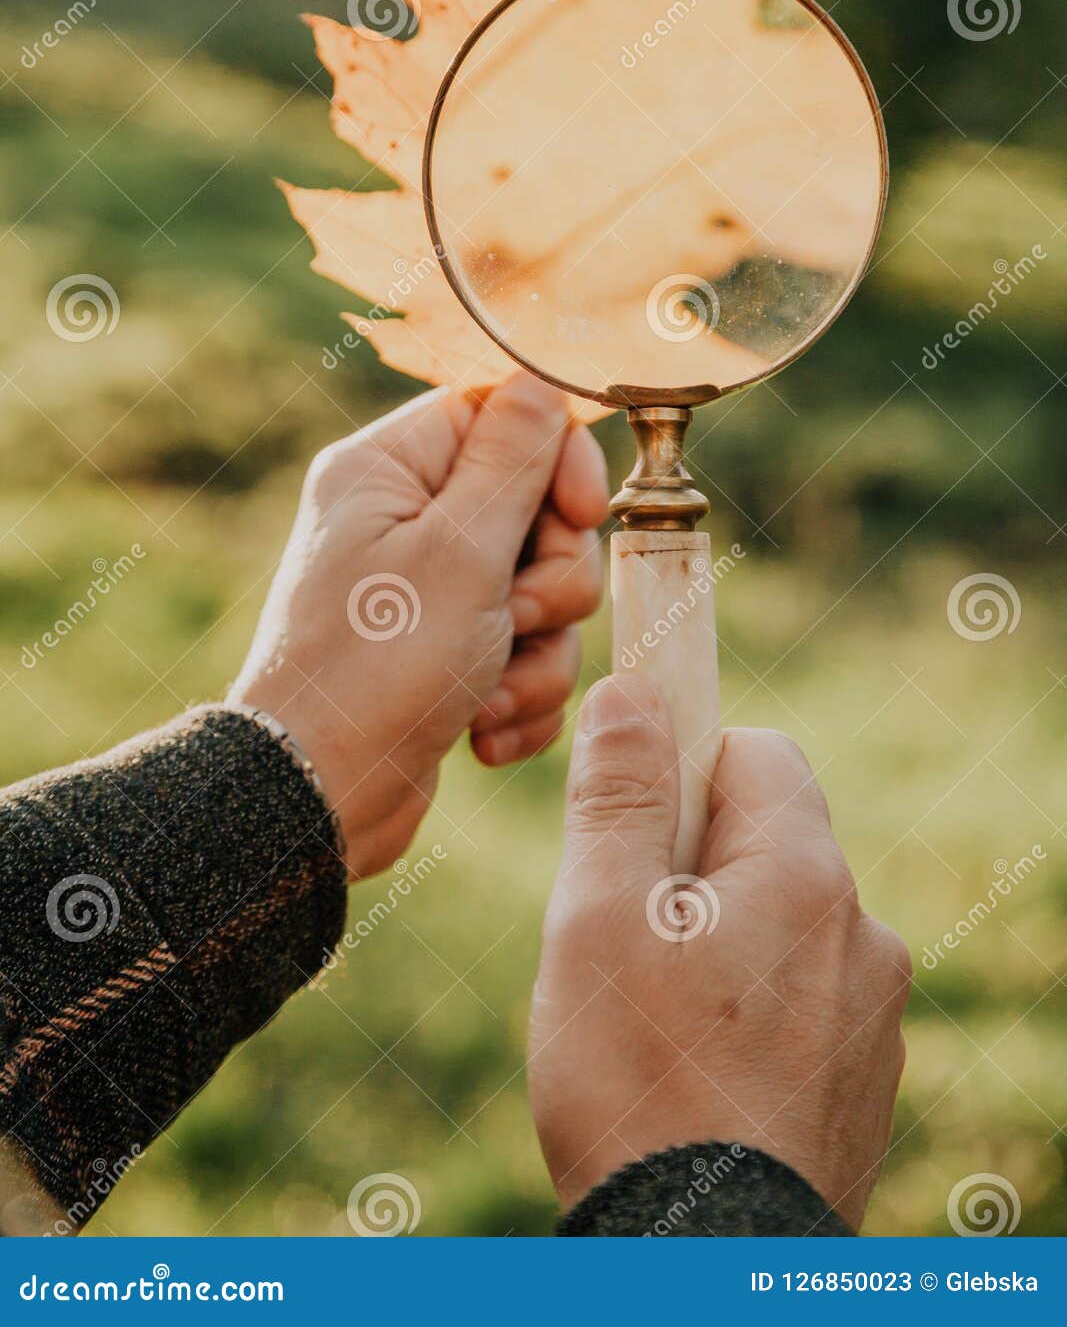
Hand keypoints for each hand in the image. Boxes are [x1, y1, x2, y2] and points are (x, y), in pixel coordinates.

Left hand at [229, 375, 607, 876]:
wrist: (318, 795)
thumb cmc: (379, 665)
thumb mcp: (461, 550)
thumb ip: (514, 459)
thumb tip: (540, 377)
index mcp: (389, 468)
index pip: (505, 415)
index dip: (560, 462)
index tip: (581, 512)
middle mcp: (402, 520)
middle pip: (538, 511)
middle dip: (552, 580)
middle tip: (516, 617)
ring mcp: (422, 593)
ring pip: (541, 593)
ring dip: (538, 653)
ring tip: (489, 694)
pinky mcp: (442, 657)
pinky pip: (522, 655)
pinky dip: (517, 697)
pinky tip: (481, 734)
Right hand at [528, 674, 910, 1229]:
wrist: (700, 1263)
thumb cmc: (638, 1081)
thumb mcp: (597, 917)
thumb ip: (619, 793)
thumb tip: (632, 691)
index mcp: (805, 877)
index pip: (757, 752)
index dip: (684, 768)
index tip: (631, 819)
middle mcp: (862, 936)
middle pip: (768, 843)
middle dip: (691, 866)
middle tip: (621, 939)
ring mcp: (873, 1016)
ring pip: (781, 929)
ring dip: (719, 945)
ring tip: (651, 1023)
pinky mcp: (864, 1084)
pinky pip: (802, 1005)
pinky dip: (750, 1014)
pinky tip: (693, 1074)